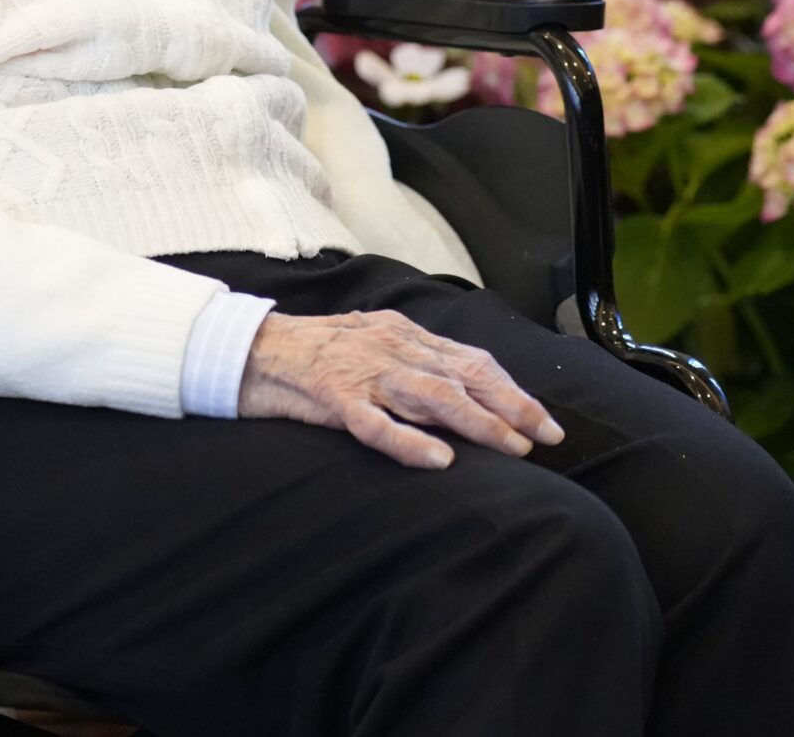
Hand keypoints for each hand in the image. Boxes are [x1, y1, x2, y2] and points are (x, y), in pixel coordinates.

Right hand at [236, 310, 565, 469]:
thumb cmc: (309, 354)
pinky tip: (438, 460)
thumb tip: (458, 392)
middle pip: (463, 374)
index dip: (511, 388)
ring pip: (431, 394)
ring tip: (512, 447)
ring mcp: (361, 371)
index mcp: (400, 334)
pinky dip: (409, 441)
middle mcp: (389, 347)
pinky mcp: (332, 396)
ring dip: (478, 421)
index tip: (543, 419)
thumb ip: (408, 362)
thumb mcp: (368, 346)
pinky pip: (375, 423)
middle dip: (511, 405)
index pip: (469, 359)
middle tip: (547, 435)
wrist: (246, 349)